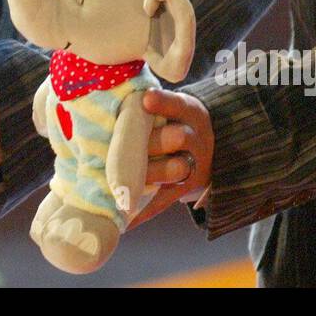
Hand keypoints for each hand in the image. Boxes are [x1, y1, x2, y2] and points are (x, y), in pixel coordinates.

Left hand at [126, 87, 213, 229]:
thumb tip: (110, 95)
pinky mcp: (184, 189)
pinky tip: (123, 219)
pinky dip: (142, 211)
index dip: (164, 102)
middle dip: (157, 139)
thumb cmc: (174, 118)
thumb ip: (146, 102)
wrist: (205, 145)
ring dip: (150, 174)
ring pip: (175, 170)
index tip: (146, 98)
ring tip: (122, 182)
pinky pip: (163, 201)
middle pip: (181, 137)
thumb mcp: (171, 103)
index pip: (179, 104)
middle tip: (130, 143)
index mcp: (190, 112)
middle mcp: (196, 138)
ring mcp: (193, 165)